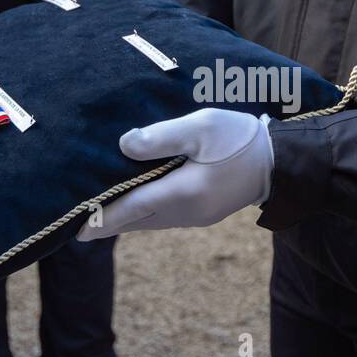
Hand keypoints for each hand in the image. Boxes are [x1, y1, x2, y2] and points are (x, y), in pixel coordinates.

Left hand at [77, 108, 273, 240]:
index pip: (130, 208)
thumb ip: (161, 137)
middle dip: (108, 223)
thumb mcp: (201, 127)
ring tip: (101, 218)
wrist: (279, 161)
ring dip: (126, 220)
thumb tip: (125, 146)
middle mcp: (184, 212)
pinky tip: (137, 208)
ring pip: (150, 223)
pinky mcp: (204, 214)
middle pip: (136, 221)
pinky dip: (144, 215)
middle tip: (78, 228)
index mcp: (181, 193)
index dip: (101, 218)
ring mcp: (195, 217)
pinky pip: (164, 219)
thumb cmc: (239, 138)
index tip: (76, 229)